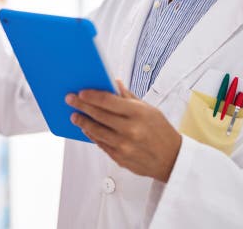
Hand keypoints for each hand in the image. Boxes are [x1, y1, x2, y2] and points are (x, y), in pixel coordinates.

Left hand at [66, 80, 181, 182]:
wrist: (172, 159)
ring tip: (75, 116)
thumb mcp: (149, 109)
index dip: (92, 95)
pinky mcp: (120, 158)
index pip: (108, 101)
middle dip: (82, 106)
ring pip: (96, 131)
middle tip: (70, 100)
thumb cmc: (161, 131)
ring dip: (83, 122)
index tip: (81, 92)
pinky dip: (92, 135)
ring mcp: (124, 145)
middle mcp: (130, 129)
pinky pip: (101, 144)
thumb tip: (114, 83)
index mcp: (138, 113)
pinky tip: (87, 129)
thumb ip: (129, 97)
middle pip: (99, 115)